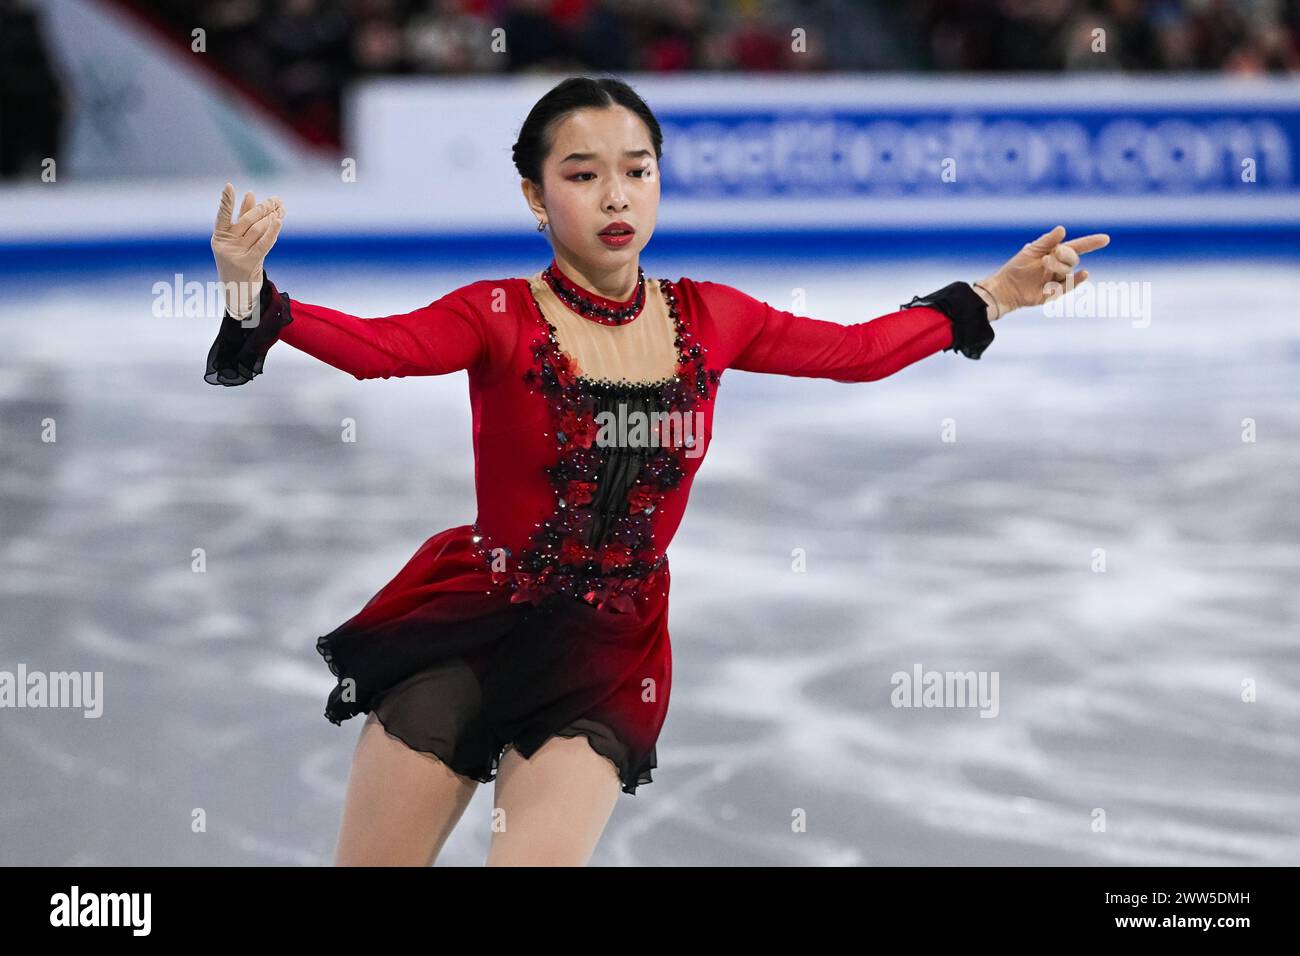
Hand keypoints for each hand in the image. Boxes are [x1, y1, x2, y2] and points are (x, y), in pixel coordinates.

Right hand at [211, 183, 283, 318]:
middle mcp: (225, 245)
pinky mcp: (249, 264)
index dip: (225, 201)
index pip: (221, 216)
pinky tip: (279, 220)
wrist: (238, 291)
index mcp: (219, 237)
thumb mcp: (237, 241)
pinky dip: (272, 231)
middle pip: (246, 221)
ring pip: (257, 231)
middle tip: (275, 199)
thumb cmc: (238, 261)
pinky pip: (264, 244)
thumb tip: (251, 195)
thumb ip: (242, 219)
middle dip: (262, 208)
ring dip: (271, 218)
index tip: (229, 186)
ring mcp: (236, 255)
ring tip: (280, 208)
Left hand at [976, 225, 1109, 318]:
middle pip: (1073, 258)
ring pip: (1068, 271)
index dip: (1091, 242)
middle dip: (1064, 255)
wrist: (1006, 287)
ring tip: (1044, 264)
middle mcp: (1060, 266)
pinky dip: (1076, 280)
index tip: (1106, 238)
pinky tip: (1085, 272)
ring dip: (1058, 266)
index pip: (1078, 247)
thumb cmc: (1017, 266)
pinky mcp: (1055, 293)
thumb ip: (1047, 241)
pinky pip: (1069, 286)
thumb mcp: (1031, 250)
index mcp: (1056, 254)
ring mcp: (1058, 280)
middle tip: (1047, 255)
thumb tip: (1062, 229)